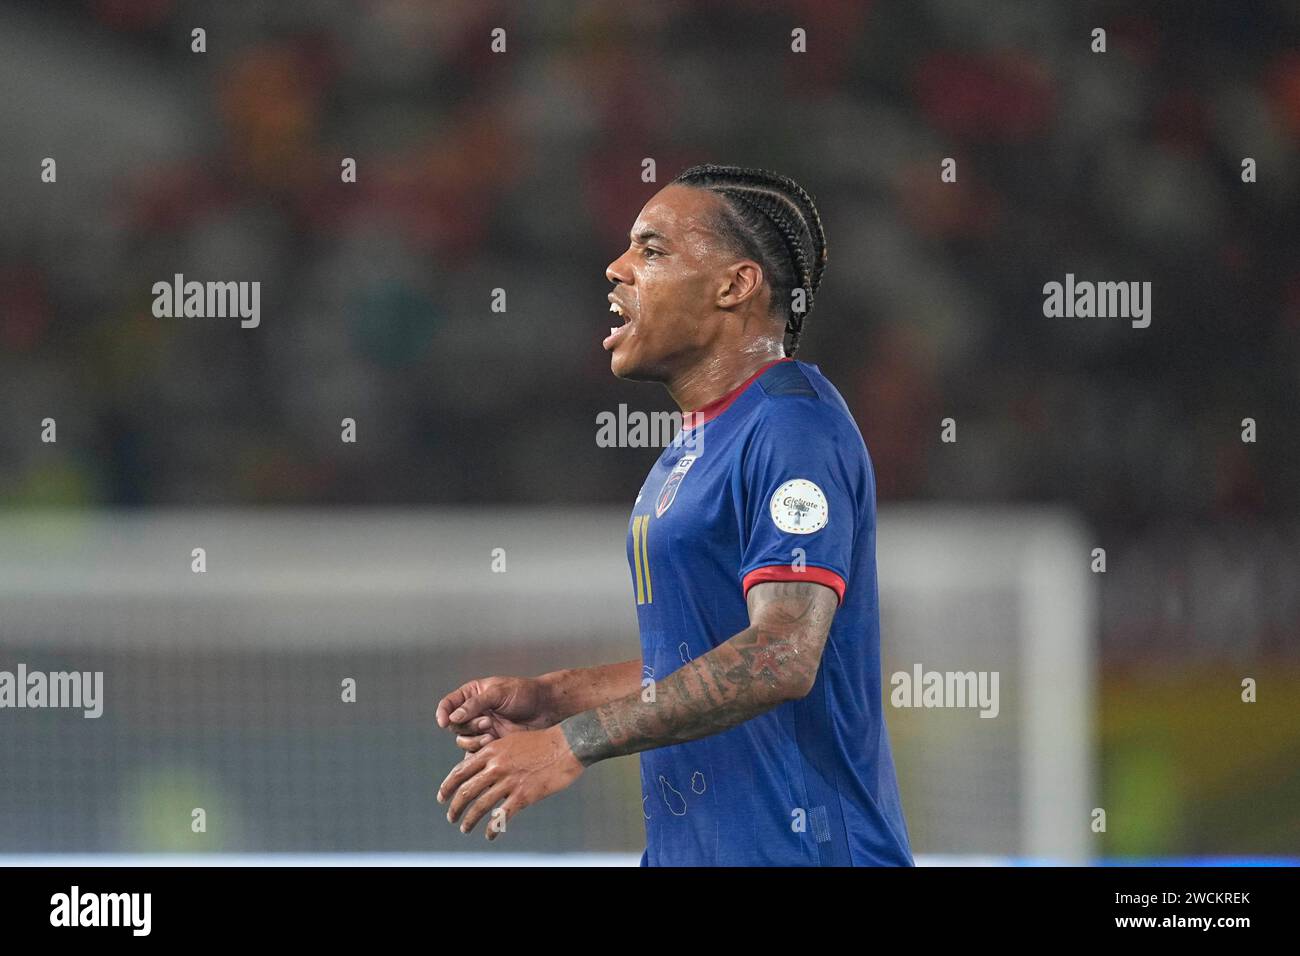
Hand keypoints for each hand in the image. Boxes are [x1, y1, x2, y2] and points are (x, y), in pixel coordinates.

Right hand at [435, 675, 552, 751]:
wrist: (546, 709)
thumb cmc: (525, 693)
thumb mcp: (499, 692)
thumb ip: (475, 704)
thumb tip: (453, 717)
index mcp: (472, 694)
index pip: (448, 704)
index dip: (442, 713)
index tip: (444, 722)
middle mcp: (474, 712)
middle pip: (454, 725)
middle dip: (468, 726)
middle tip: (487, 723)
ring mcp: (482, 729)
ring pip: (464, 740)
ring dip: (474, 740)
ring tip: (492, 735)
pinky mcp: (491, 744)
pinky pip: (476, 754)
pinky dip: (479, 754)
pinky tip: (490, 750)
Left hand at [437, 726, 583, 839]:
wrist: (567, 745)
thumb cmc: (540, 743)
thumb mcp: (510, 741)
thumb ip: (493, 754)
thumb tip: (477, 769)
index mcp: (491, 751)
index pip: (460, 771)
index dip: (447, 787)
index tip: (441, 798)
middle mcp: (496, 766)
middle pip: (465, 791)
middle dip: (454, 807)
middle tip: (451, 817)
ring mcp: (509, 781)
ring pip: (480, 806)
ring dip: (469, 820)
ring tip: (465, 828)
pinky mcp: (523, 795)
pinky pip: (501, 816)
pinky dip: (492, 828)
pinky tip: (489, 835)